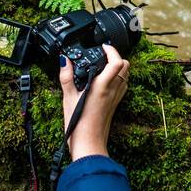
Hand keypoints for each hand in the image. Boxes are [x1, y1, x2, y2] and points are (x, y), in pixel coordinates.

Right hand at [61, 44, 129, 160]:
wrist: (89, 143)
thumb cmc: (78, 124)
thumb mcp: (68, 98)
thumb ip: (66, 77)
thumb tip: (64, 61)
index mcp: (102, 86)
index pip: (116, 61)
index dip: (112, 50)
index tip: (103, 47)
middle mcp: (113, 90)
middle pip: (126, 66)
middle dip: (117, 56)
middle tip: (104, 55)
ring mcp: (116, 98)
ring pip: (126, 75)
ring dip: (119, 67)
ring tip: (104, 66)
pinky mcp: (116, 105)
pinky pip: (123, 86)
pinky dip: (118, 78)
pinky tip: (106, 81)